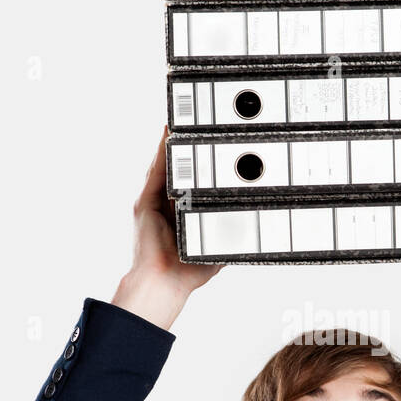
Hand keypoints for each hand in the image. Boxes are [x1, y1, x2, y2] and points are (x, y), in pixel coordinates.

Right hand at [111, 126, 223, 328]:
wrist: (165, 283)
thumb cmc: (190, 271)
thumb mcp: (218, 245)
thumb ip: (233, 230)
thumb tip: (255, 219)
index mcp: (181, 212)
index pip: (190, 180)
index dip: (197, 160)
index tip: (206, 140)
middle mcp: (166, 204)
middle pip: (176, 167)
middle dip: (182, 144)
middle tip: (193, 119)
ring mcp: (153, 202)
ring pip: (165, 164)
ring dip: (171, 141)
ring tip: (180, 117)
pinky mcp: (145, 203)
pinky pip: (156, 171)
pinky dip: (161, 151)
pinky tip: (168, 133)